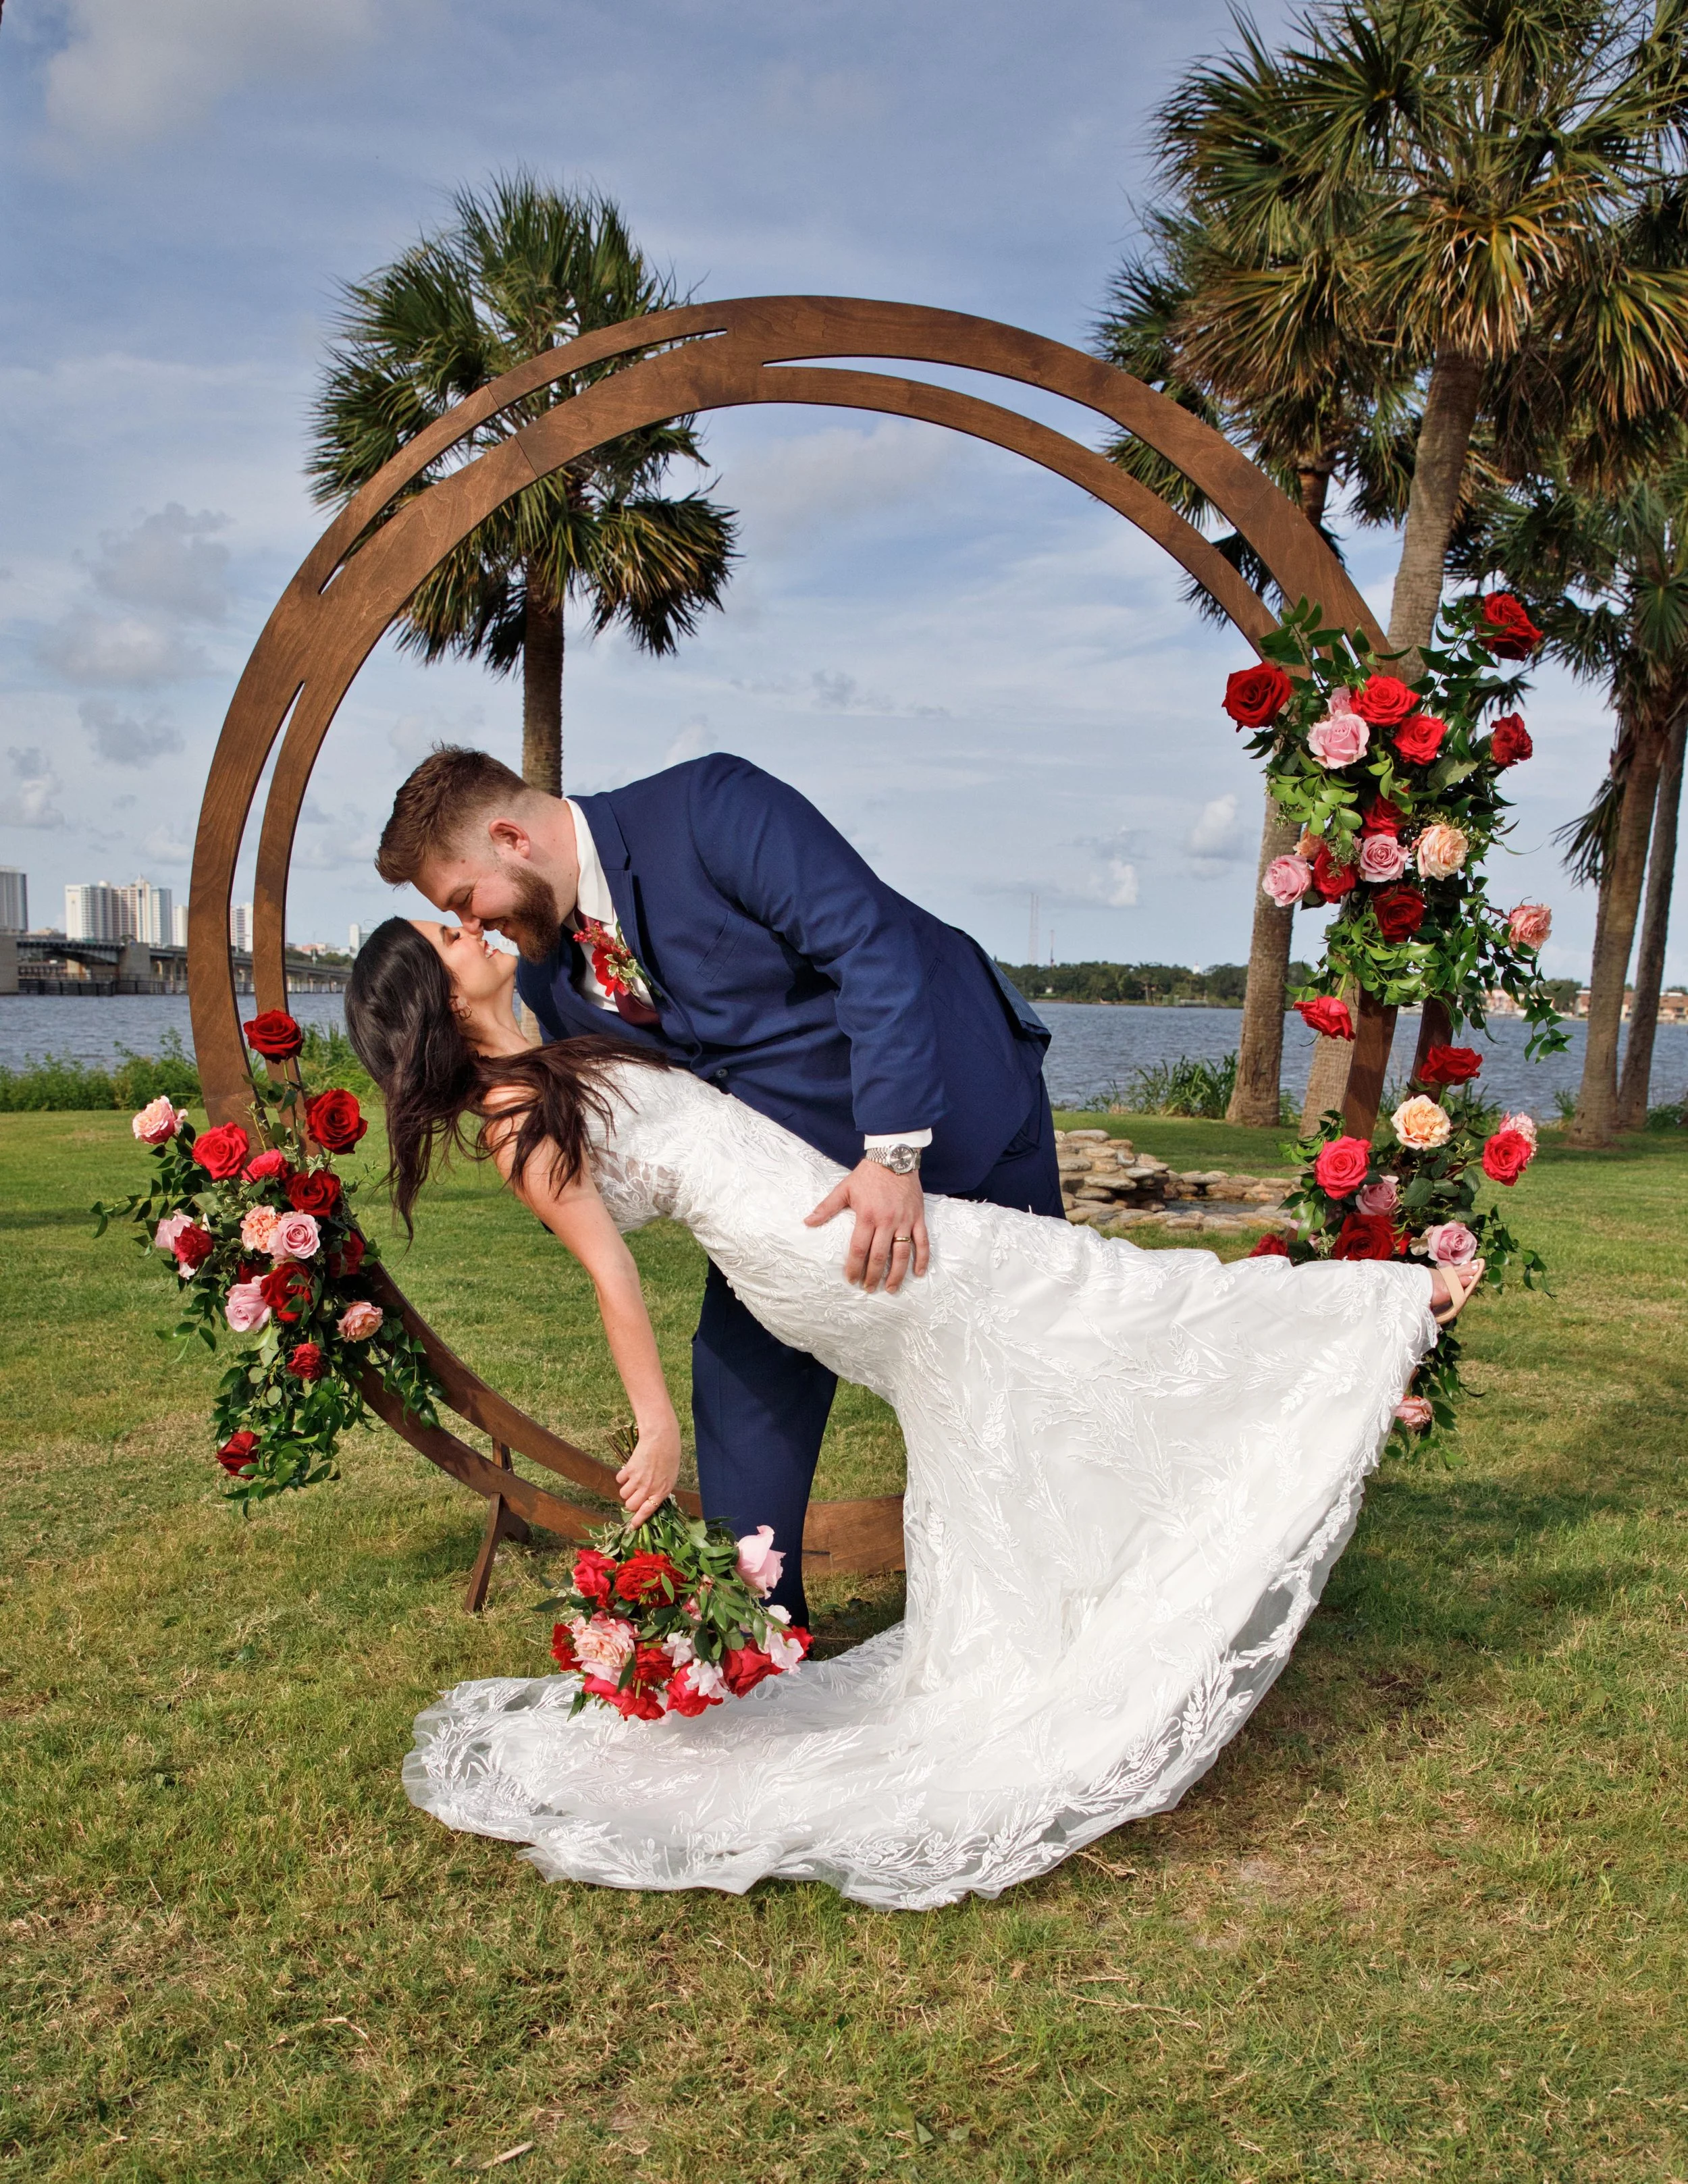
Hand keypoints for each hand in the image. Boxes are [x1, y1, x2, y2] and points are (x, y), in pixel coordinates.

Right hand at [617, 1416, 680, 1524]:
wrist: (661, 1437)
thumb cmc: (669, 1457)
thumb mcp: (670, 1477)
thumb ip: (659, 1490)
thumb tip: (649, 1500)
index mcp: (661, 1491)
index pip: (647, 1512)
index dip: (638, 1521)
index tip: (632, 1527)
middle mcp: (648, 1488)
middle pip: (630, 1505)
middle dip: (630, 1503)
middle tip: (634, 1496)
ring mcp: (637, 1479)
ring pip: (623, 1494)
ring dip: (626, 1489)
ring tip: (634, 1480)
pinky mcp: (629, 1469)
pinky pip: (619, 1480)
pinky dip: (622, 1477)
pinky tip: (630, 1470)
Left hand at [805, 1161, 928, 1292]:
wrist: (893, 1158)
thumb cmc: (867, 1175)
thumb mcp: (844, 1189)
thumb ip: (826, 1208)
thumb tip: (807, 1222)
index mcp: (867, 1217)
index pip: (859, 1249)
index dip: (855, 1267)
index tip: (852, 1280)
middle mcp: (886, 1222)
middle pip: (879, 1256)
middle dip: (873, 1276)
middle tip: (869, 1289)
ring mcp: (904, 1221)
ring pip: (902, 1253)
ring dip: (897, 1274)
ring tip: (891, 1288)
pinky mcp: (917, 1218)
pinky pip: (922, 1242)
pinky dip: (921, 1258)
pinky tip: (918, 1272)